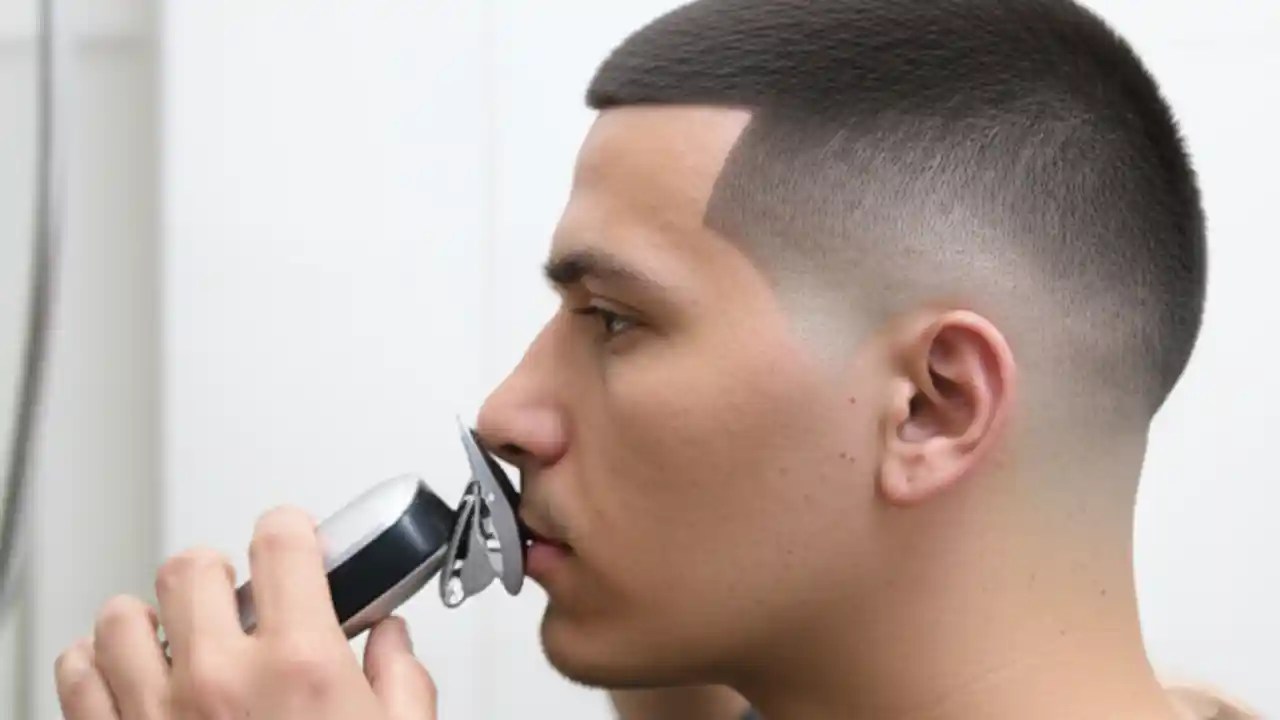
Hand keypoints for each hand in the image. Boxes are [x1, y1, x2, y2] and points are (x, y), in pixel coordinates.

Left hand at [54, 506, 437, 718]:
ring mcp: (155, 713)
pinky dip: (96, 664)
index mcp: (300, 666)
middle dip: (220, 571)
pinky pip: (76, 672)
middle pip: (192, 564)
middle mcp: (220, 678)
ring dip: (151, 617)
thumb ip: (401, 680)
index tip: (293, 541)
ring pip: (120, 615)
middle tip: (239, 600)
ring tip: (178, 638)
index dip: (291, 530)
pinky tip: (131, 676)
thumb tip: (390, 641)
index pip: (280, 540)